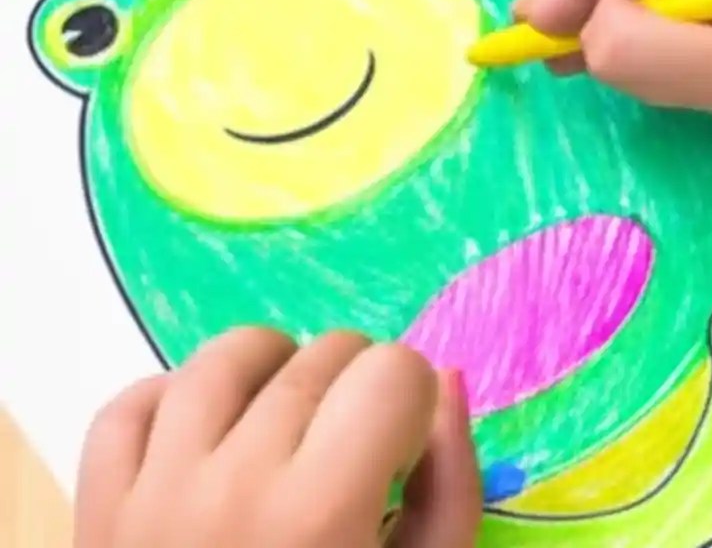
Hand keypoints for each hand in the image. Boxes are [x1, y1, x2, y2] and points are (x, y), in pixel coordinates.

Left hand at [74, 327, 481, 547]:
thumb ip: (452, 487)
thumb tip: (445, 378)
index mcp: (322, 515)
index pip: (390, 371)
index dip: (414, 397)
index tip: (406, 441)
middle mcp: (230, 486)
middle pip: (318, 358)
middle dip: (359, 383)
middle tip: (359, 443)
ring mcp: (151, 494)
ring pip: (223, 358)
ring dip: (276, 368)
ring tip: (292, 417)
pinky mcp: (97, 507)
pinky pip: (131, 405)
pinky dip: (176, 398)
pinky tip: (213, 435)